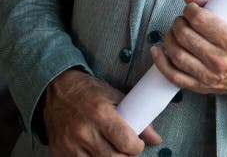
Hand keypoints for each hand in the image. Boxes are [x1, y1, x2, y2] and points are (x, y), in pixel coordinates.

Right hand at [43, 68, 161, 155]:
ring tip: (113, 150)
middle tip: (127, 149)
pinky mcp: (59, 151)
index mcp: (101, 114)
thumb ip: (138, 117)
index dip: (137, 147)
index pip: (126, 143)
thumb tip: (156, 139)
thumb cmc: (89, 91)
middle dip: (126, 156)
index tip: (137, 144)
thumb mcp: (116, 97)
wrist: (56, 89)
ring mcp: (70, 143)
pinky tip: (96, 152)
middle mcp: (84, 131)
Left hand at [152, 0, 226, 97]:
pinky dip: (161, 62)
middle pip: (185, 36)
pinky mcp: (201, 87)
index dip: (190, 10)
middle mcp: (219, 59)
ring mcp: (209, 75)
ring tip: (173, 31)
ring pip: (177, 54)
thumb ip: (219, 7)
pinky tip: (157, 50)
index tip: (191, 8)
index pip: (200, 20)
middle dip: (179, 22)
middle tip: (182, 19)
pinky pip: (174, 76)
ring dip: (169, 38)